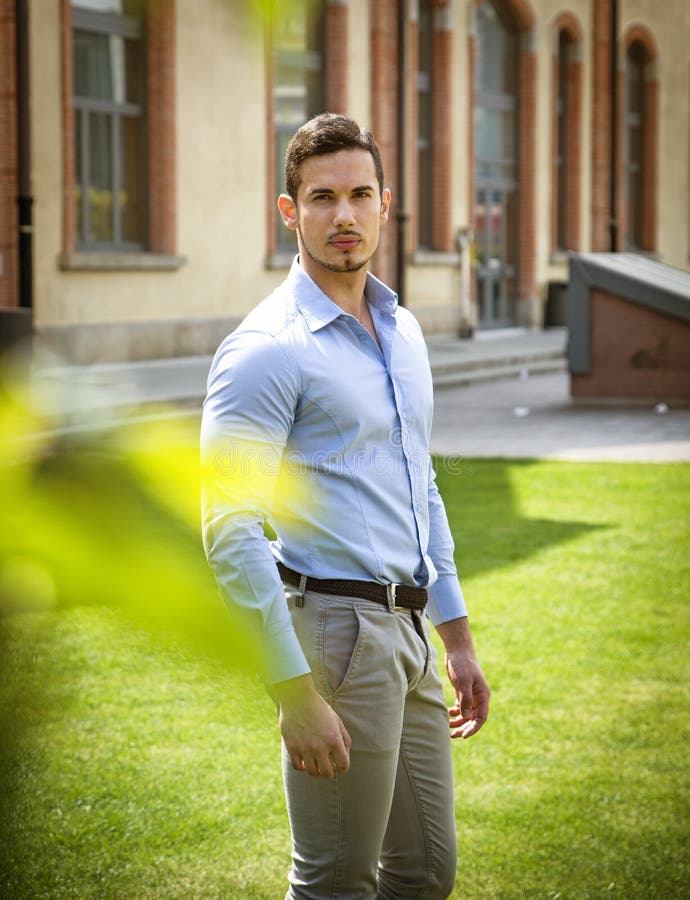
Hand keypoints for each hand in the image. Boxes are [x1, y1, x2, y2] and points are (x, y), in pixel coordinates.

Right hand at [275, 675, 351, 777]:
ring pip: (312, 773)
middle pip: (327, 774)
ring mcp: (305, 748)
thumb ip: (344, 738)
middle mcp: (320, 746)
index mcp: (334, 739)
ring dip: (315, 771)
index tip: (337, 763)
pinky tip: (304, 761)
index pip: (343, 766)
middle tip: (326, 765)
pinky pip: (297, 767)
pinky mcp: (292, 747)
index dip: (342, 767)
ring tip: (315, 764)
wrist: (298, 697)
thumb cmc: (319, 708)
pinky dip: (302, 767)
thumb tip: (345, 755)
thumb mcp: (337, 720)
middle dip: (329, 771)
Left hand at [435, 617, 489, 739]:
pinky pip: (461, 707)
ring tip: (447, 727)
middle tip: (453, 735)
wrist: (457, 650)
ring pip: (466, 714)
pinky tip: (448, 714)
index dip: (473, 728)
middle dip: (464, 728)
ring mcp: (471, 695)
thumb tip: (465, 716)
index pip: (481, 717)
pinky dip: (455, 713)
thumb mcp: (463, 682)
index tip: (464, 736)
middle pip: (473, 718)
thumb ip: (465, 699)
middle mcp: (479, 697)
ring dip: (458, 722)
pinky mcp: (462, 692)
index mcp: (483, 695)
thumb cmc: (462, 664)